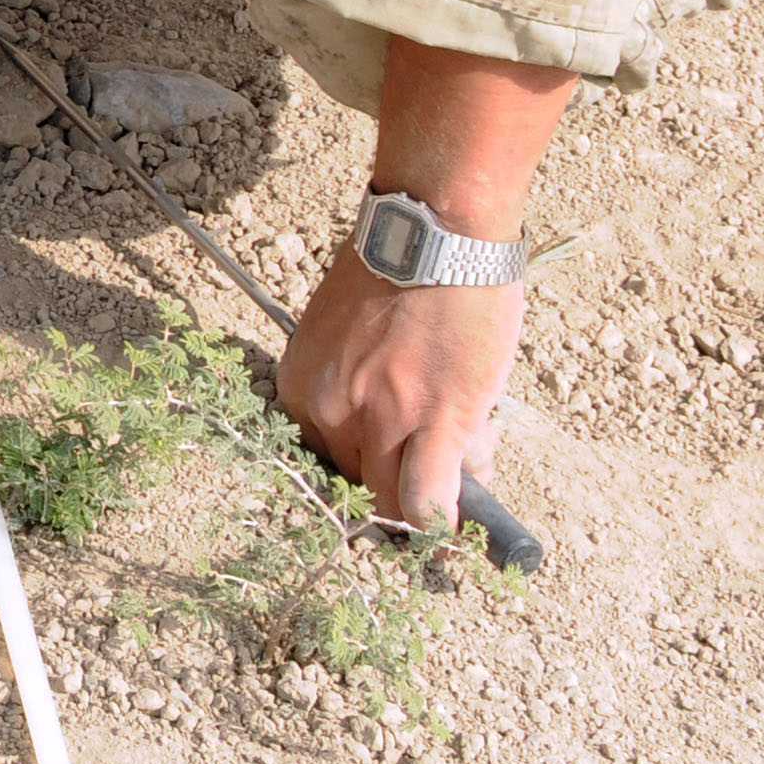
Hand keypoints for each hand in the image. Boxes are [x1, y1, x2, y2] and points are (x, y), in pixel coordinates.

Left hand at [276, 36, 572, 528]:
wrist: (430, 235)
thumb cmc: (394, 272)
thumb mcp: (344, 331)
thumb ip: (356, 381)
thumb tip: (393, 421)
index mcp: (301, 386)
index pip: (324, 459)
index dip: (367, 465)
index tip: (394, 460)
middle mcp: (331, 411)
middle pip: (358, 486)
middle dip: (401, 484)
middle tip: (440, 467)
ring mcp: (380, 423)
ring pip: (395, 504)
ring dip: (427, 513)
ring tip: (458, 487)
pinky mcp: (435, 424)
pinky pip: (430, 501)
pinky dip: (443, 522)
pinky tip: (461, 528)